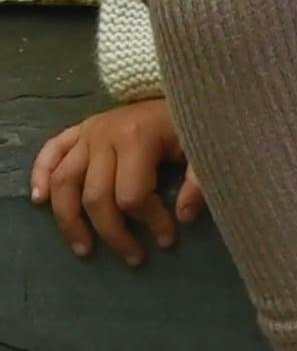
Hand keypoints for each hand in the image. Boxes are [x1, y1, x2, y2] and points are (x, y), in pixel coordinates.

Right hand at [30, 99, 204, 264]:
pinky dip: (40, 174)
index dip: (151, 222)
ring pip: (64, 182)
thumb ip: (199, 183)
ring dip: (69, 219)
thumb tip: (182, 218)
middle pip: (96, 196)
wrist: (180, 93)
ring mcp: (87, 132)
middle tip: (134, 257)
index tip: (167, 238)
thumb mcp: (203, 151)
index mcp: (136, 138)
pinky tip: (39, 200)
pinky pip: (51, 152)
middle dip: (114, 234)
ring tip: (84, 248)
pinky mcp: (78, 129)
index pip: (132, 195)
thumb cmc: (191, 125)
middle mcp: (104, 135)